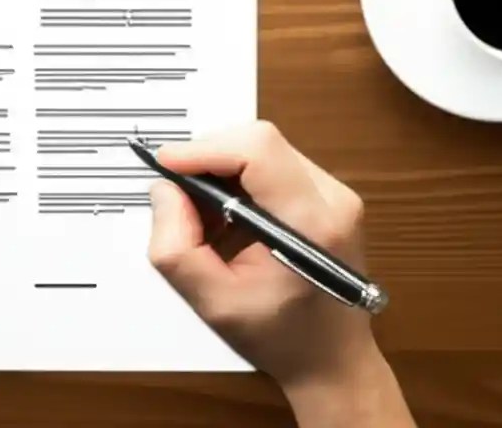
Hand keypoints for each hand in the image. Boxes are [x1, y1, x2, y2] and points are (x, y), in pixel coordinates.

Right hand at [146, 121, 414, 426]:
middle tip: (181, 197)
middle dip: (210, 158)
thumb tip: (164, 191)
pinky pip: (276, 163)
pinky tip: (231, 217)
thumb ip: (178, 247)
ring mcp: (337, 194)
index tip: (167, 165)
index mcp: (311, 225)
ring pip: (265, 148)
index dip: (205, 149)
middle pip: (260, 141)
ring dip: (225, 169)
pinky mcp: (331, 195)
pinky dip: (242, 179)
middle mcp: (333, 199)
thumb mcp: (214, 303)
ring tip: (206, 214)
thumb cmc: (281, 338)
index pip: (258, 150)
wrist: (334, 360)